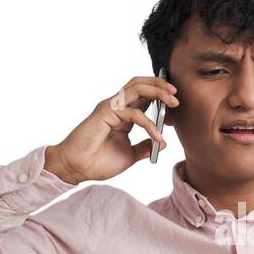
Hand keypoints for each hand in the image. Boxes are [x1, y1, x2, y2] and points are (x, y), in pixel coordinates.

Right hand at [43, 76, 180, 183]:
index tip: (176, 103)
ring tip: (173, 101)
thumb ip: (144, 147)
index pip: (143, 95)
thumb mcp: (129, 155)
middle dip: (160, 85)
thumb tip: (163, 143)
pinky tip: (157, 136)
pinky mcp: (105, 113)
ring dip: (157, 92)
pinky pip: (133, 113)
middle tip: (176, 94)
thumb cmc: (97, 161)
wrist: (77, 169)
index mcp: (122, 114)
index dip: (160, 94)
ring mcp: (110, 107)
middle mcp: (116, 106)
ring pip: (136, 89)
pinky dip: (148, 123)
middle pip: (140, 84)